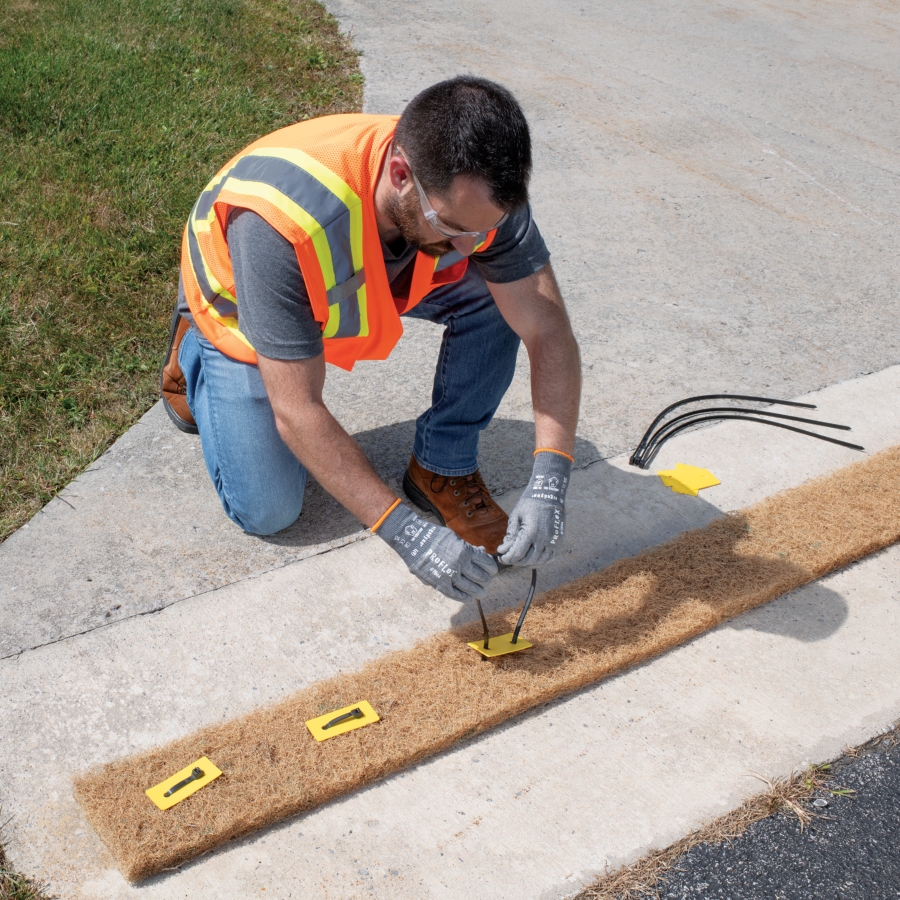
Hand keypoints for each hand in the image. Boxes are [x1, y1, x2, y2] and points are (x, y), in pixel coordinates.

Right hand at [376, 503, 497, 599]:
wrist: (413, 540)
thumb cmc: (435, 537)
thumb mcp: (455, 538)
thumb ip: (469, 548)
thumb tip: (483, 552)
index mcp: (466, 551)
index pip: (486, 563)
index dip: (492, 569)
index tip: (492, 571)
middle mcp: (460, 564)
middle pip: (481, 577)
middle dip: (486, 581)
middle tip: (486, 583)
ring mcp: (450, 575)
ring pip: (471, 588)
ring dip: (478, 591)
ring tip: (481, 592)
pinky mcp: (439, 583)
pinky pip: (455, 594)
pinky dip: (464, 597)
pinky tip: (468, 598)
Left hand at [498, 451, 571, 565]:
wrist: (549, 493)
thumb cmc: (530, 503)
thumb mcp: (516, 516)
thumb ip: (510, 535)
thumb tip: (503, 550)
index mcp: (530, 532)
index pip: (517, 554)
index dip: (507, 559)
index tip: (501, 557)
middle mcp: (543, 539)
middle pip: (527, 560)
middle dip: (515, 561)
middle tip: (509, 557)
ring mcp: (553, 540)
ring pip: (539, 561)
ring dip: (527, 563)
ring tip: (520, 558)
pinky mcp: (559, 540)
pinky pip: (550, 558)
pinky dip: (540, 561)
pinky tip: (533, 557)